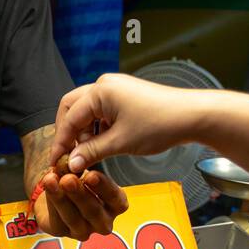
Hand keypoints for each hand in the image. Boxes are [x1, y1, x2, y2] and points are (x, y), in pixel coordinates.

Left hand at [34, 168, 127, 240]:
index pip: (115, 198)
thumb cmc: (78, 178)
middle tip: (68, 179)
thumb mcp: (83, 169)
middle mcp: (103, 222)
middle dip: (79, 194)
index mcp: (116, 205)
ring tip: (51, 180)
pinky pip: (56, 220)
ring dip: (60, 198)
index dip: (103, 187)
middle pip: (93, 211)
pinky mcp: (62, 233)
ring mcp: (83, 231)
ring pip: (73, 218)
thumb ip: (82, 166)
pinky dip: (50, 202)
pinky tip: (46, 186)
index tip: (91, 175)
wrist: (55, 192)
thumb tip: (73, 161)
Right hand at [53, 73, 204, 173]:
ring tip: (88, 155)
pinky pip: (101, 112)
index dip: (61, 143)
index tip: (57, 163)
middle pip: (72, 108)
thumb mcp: (120, 143)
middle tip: (70, 156)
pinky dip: (96, 129)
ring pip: (86, 111)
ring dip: (83, 133)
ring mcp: (115, 89)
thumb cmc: (159, 124)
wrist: (191, 116)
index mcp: (100, 91)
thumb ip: (91, 152)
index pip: (69, 118)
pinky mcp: (124, 97)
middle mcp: (104, 85)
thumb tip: (71, 163)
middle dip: (68, 133)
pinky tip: (102, 146)